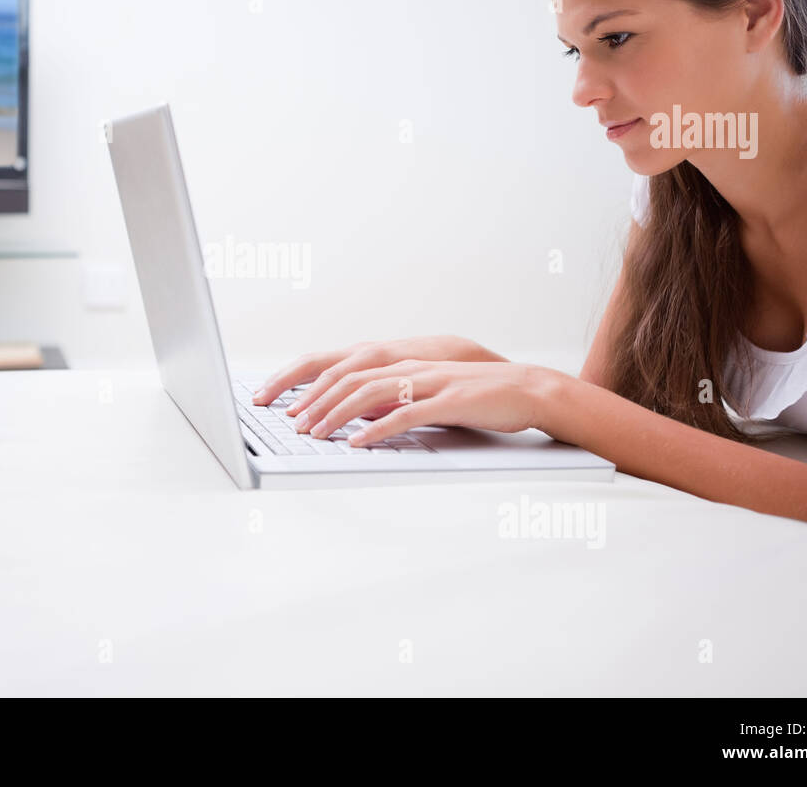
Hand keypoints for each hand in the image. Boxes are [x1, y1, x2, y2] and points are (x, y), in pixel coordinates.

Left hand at [252, 334, 507, 421]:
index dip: (307, 383)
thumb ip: (392, 400)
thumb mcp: (424, 394)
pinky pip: (405, 414)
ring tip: (314, 433)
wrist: (526, 388)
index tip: (280, 404)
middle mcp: (408, 366)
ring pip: (370, 393)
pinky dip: (378, 430)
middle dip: (313, 400)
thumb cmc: (474, 395)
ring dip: (337, 414)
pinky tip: (358, 443)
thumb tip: (356, 417)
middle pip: (348, 378)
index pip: (340, 368)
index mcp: (399, 362)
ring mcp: (427, 381)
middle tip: (289, 423)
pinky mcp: (447, 400)